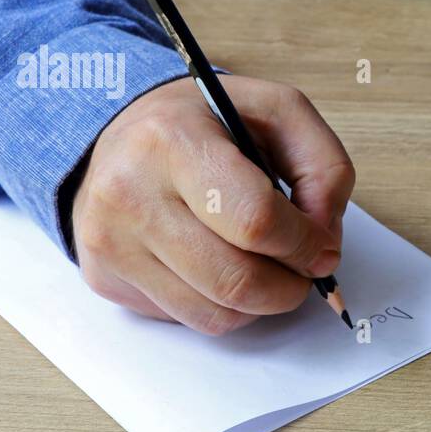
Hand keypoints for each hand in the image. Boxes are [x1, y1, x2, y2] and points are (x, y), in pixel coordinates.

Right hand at [72, 76, 354, 334]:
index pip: (255, 221)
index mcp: (173, 141)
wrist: (118, 135)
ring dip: (258, 303)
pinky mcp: (105, 277)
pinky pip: (186, 318)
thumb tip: (324, 243)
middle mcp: (130, 193)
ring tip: (264, 266)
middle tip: (302, 270)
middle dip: (289, 287)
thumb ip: (324, 169)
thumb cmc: (205, 124)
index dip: (304, 245)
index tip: (321, 248)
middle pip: (235, 281)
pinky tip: (219, 266)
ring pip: (214, 314)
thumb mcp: (279, 113)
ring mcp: (110, 241)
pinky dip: (220, 306)